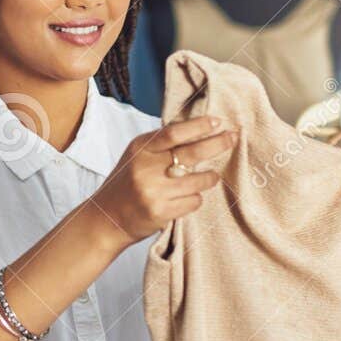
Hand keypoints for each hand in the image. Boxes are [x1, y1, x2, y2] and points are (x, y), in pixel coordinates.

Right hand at [93, 115, 234, 245]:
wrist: (106, 219)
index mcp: (140, 149)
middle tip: (233, 138)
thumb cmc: (127, 184)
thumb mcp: (137, 157)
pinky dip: (195, 199)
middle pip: (192, 153)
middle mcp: (145, 168)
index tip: (218, 122)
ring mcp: (153, 191)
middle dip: (218, 143)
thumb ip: (162, 145)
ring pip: (199, 180)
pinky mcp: (161, 212)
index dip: (199, 126)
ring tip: (207, 178)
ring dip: (209, 178)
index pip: (174, 132)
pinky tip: (184, 199)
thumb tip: (201, 130)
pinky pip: (194, 201)